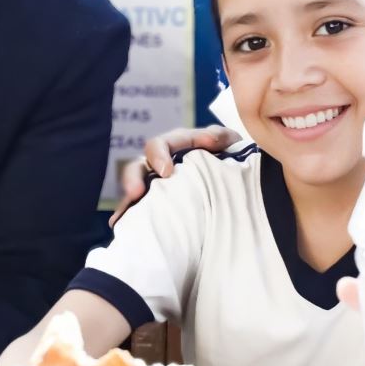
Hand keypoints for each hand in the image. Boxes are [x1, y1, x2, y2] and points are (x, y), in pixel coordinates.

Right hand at [110, 125, 239, 224]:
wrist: (241, 181)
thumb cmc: (233, 156)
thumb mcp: (230, 142)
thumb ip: (221, 137)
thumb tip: (210, 140)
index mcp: (176, 147)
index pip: (159, 145)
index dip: (158, 155)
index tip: (166, 172)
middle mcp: (161, 165)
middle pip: (138, 168)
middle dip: (133, 179)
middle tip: (136, 193)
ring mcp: (159, 187)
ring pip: (135, 192)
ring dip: (128, 203)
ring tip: (122, 218)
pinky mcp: (161, 207)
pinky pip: (142, 212)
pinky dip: (130, 219)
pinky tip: (124, 229)